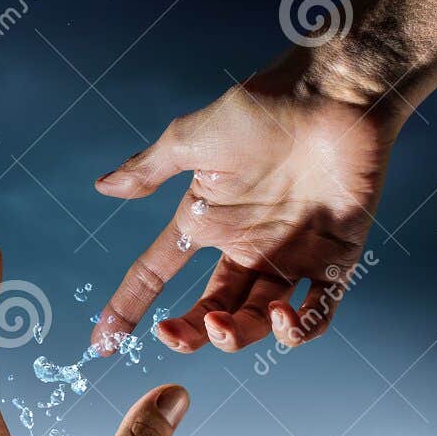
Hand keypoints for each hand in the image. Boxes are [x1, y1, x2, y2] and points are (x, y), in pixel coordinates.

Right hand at [90, 66, 396, 356]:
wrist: (334, 93)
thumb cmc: (263, 109)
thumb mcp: (192, 138)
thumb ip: (149, 169)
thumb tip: (102, 186)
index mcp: (207, 222)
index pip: (157, 274)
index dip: (128, 307)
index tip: (104, 342)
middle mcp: (245, 245)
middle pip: (209, 310)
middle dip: (187, 333)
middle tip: (173, 334)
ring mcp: (289, 255)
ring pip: (258, 321)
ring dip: (237, 336)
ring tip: (222, 327)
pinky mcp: (334, 258)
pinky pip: (318, 313)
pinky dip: (299, 329)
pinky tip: (282, 318)